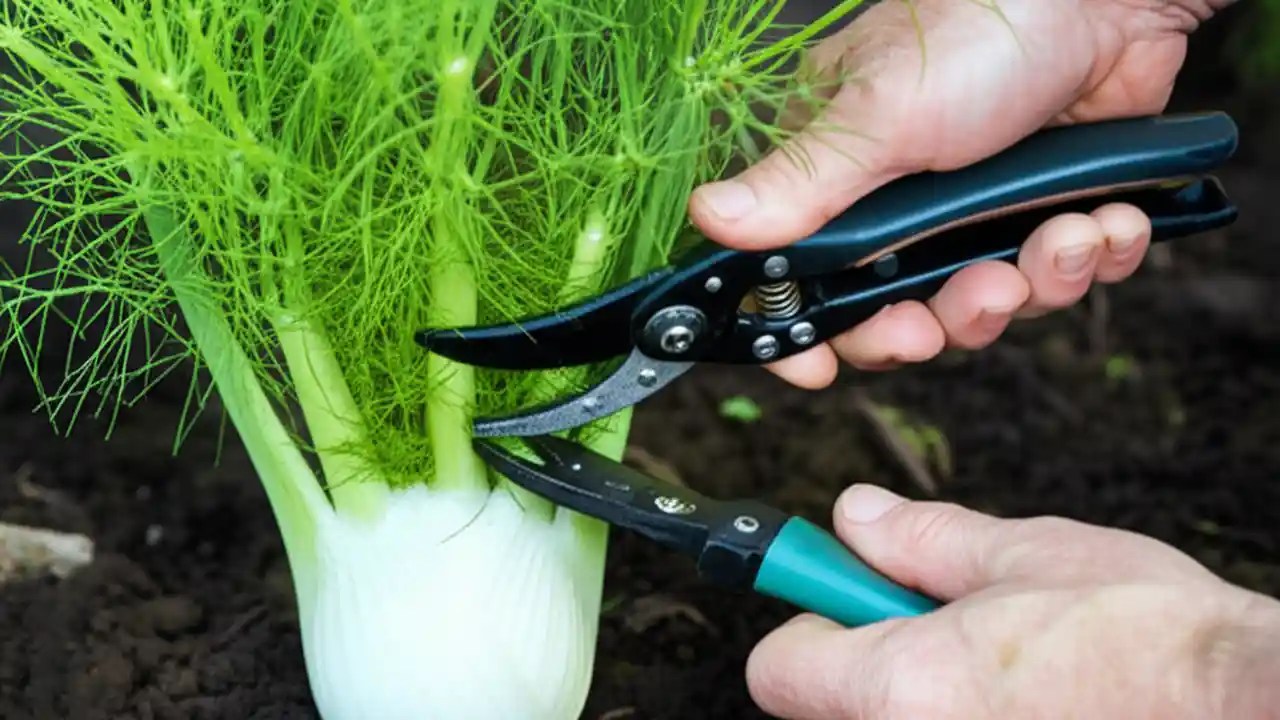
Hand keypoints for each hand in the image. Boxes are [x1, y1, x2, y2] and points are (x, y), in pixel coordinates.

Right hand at [688, 0, 1232, 387]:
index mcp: (837, 175)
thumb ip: (800, 184)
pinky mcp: (1040, 210)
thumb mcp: (880, 114)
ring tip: (1069, 233)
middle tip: (986, 292)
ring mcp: (972, 211)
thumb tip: (707, 221)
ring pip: (984, 302)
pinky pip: (1059, 276)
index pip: (798, 278)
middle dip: (950, 315)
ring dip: (1038, 283)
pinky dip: (1092, 259)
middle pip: (896, 312)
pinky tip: (1109, 219)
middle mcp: (898, 203)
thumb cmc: (985, 26)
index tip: (823, 365)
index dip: (805, 332)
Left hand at [746, 485, 1279, 718]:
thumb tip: (856, 518)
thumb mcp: (1027, 554)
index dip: (811, 615)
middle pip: (827, 705)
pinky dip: (962, 716)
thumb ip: (921, 539)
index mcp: (902, 687)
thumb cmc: (1152, 640)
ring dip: (921, 690)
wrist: (1245, 707)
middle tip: (941, 622)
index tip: (845, 586)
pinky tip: (1028, 698)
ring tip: (1002, 664)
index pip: (779, 667)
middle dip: (867, 655)